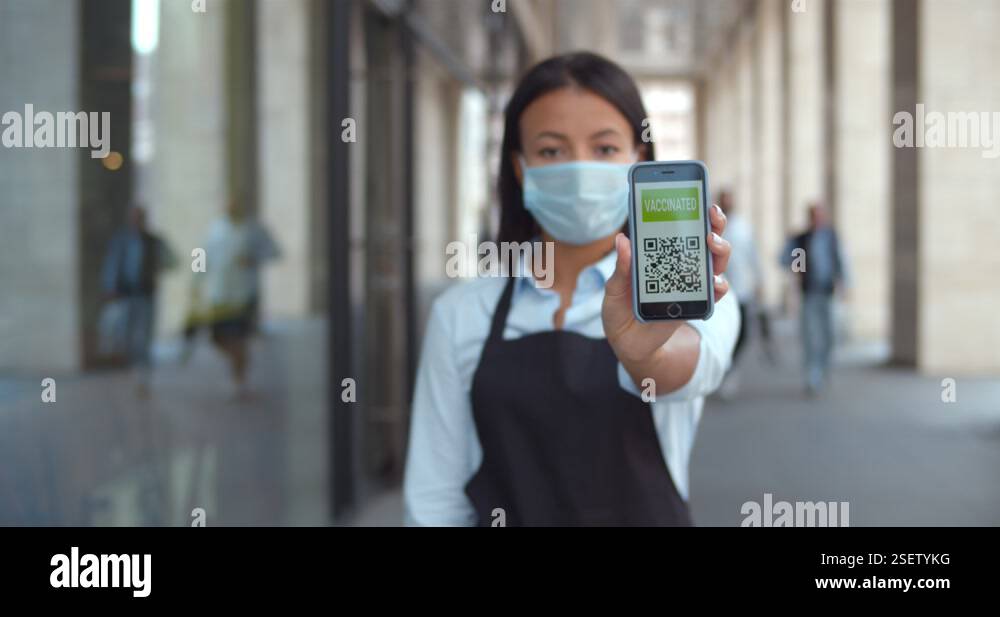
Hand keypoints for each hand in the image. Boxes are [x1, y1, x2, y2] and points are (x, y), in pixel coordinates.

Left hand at [602, 203, 730, 364]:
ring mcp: (691, 282)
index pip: (679, 227)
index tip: (694, 195)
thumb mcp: (614, 289)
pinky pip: (715, 291)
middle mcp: (680, 264)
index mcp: (659, 254)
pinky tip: (714, 282)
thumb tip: (622, 239)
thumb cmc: (620, 310)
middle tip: (711, 214)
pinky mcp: (697, 302)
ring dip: (719, 249)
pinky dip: (718, 285)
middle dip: (714, 223)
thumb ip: (621, 268)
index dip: (690, 210)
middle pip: (705, 238)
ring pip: (715, 260)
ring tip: (711, 242)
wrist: (628, 343)